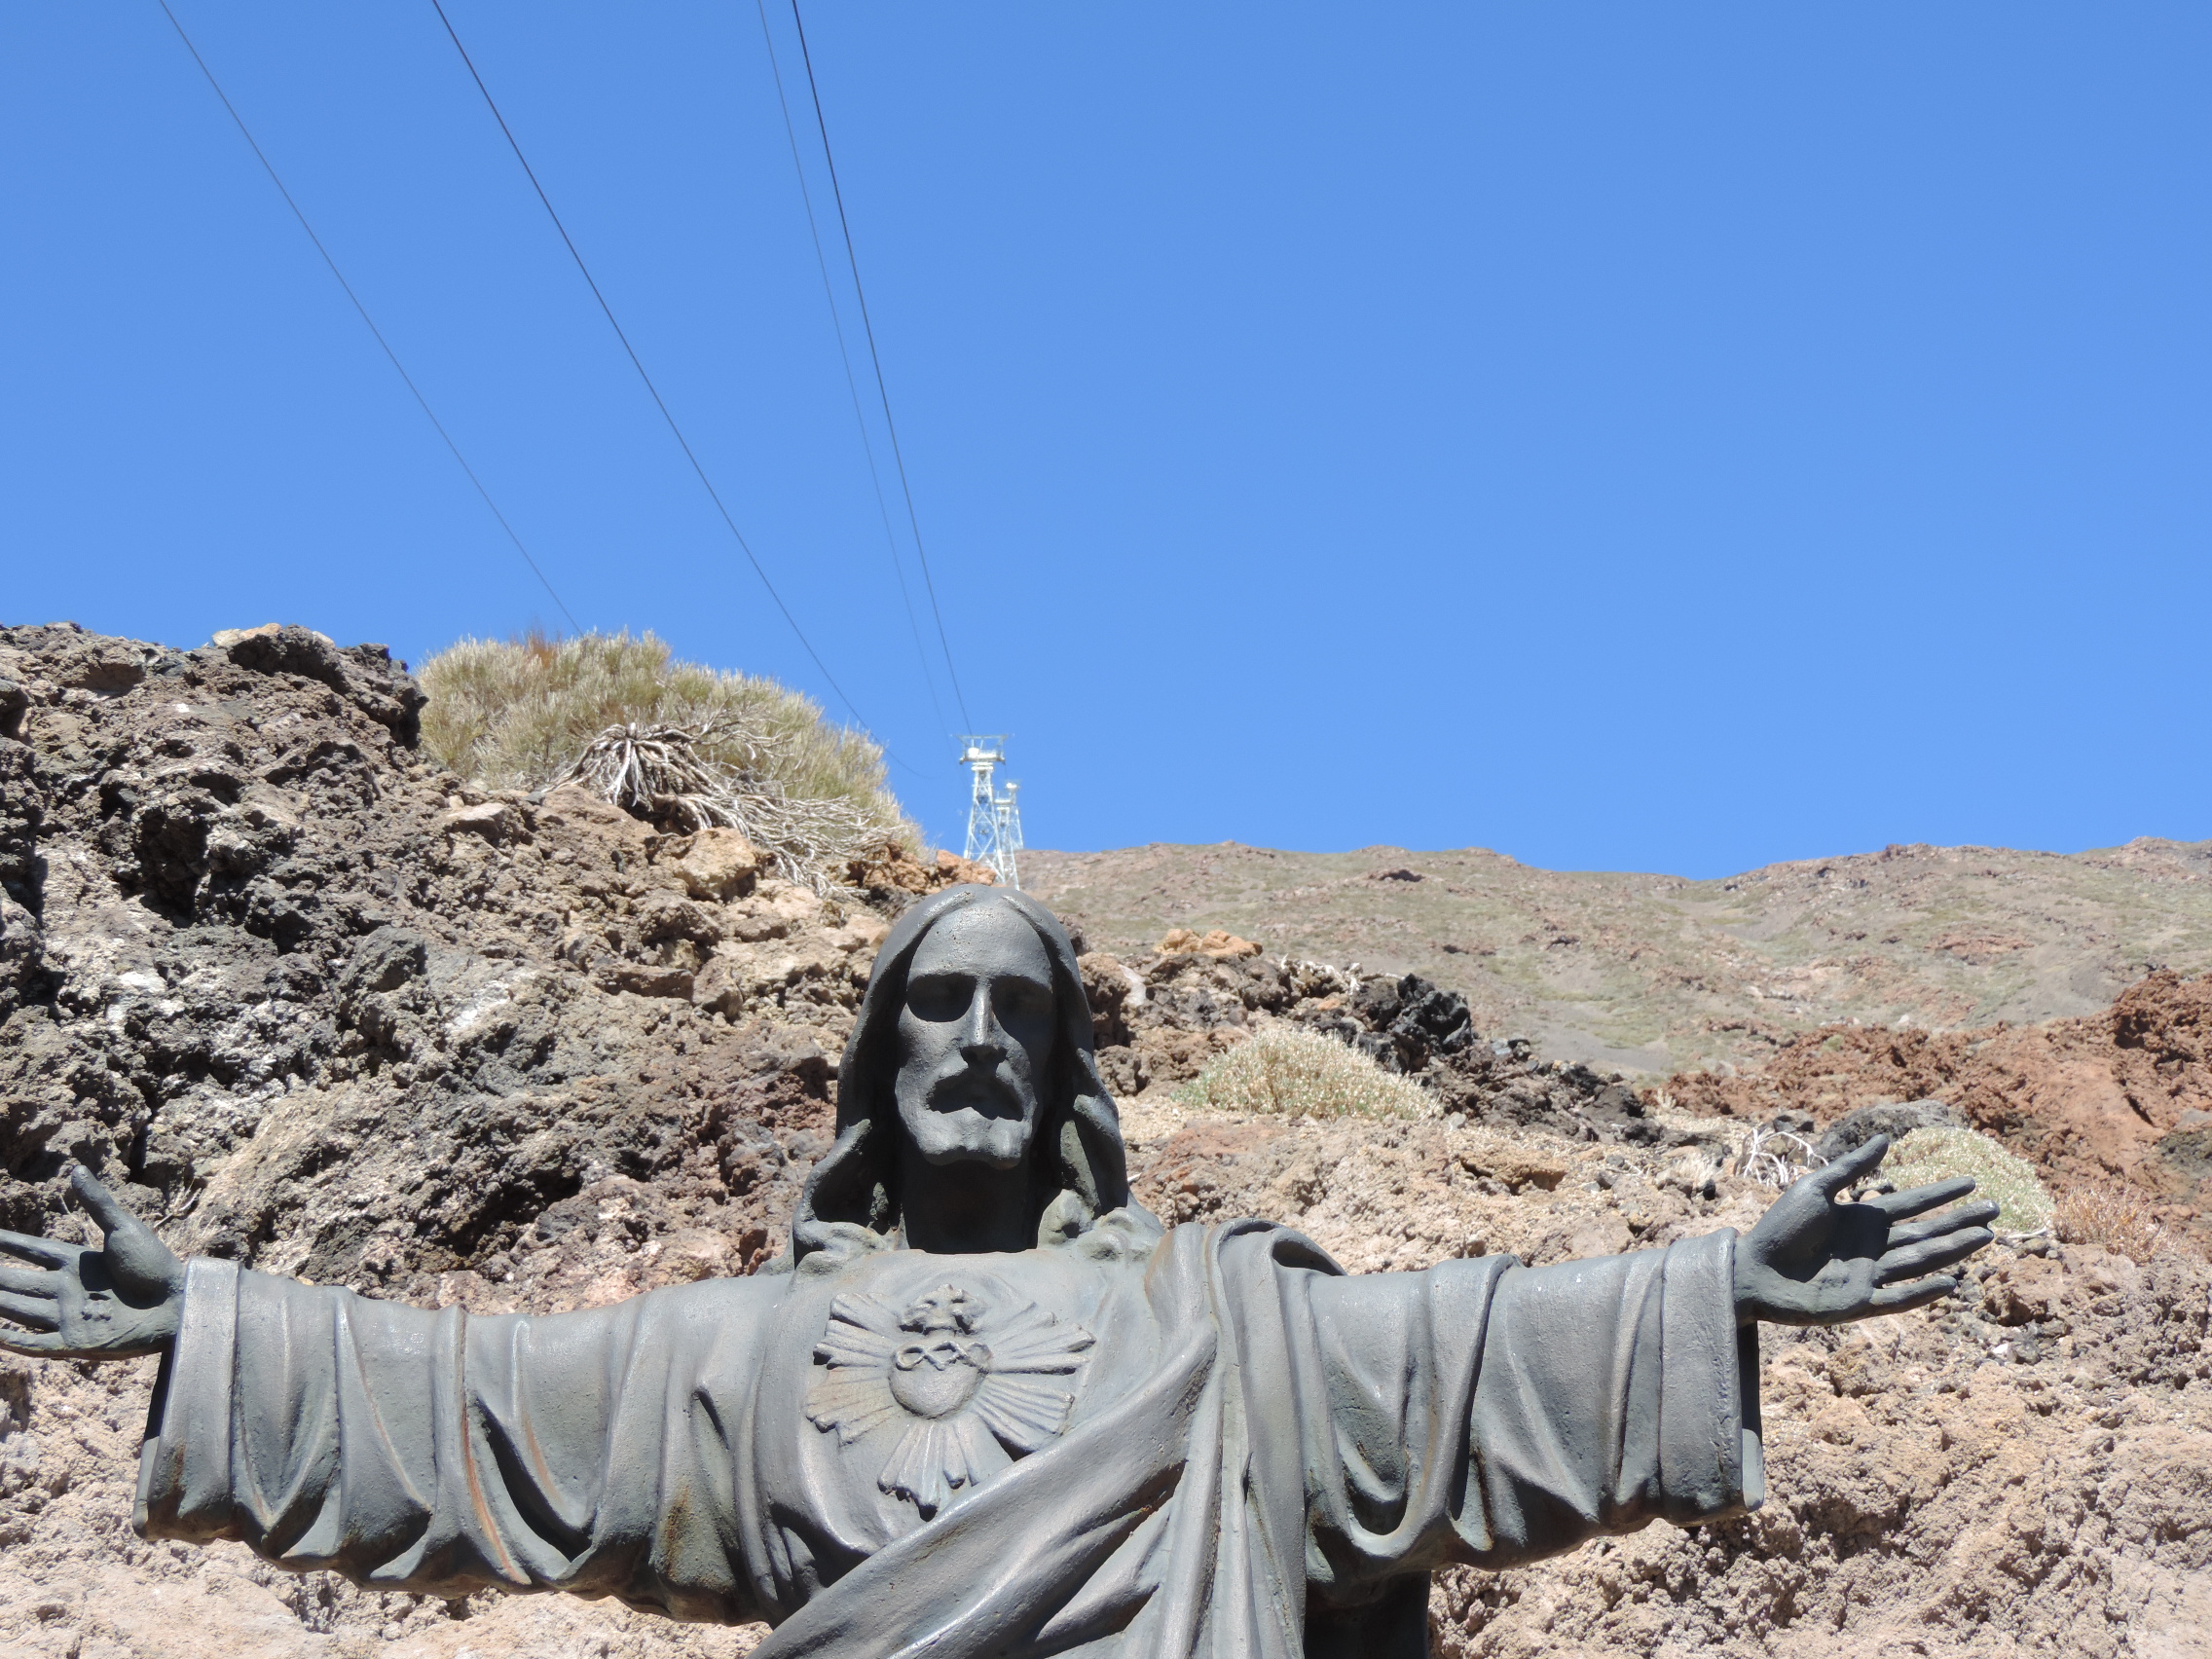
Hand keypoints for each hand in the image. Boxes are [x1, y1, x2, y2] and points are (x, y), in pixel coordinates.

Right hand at [0, 1166, 185, 1358]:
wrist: (180, 1302)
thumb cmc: (155, 1264)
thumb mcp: (123, 1228)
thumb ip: (97, 1203)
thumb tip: (75, 1169)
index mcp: (76, 1262)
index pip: (29, 1250)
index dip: (5, 1244)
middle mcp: (65, 1289)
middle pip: (15, 1282)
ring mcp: (68, 1316)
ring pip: (18, 1309)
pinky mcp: (76, 1341)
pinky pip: (35, 1343)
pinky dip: (12, 1340)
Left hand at [1734, 1134, 1996, 1326]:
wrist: (1751, 1269)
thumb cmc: (1779, 1228)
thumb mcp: (1815, 1190)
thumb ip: (1851, 1168)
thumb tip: (1886, 1139)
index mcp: (1863, 1218)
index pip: (1912, 1204)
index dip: (1941, 1194)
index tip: (1972, 1182)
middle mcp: (1873, 1247)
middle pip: (1926, 1233)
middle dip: (1960, 1222)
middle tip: (1995, 1211)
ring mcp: (1870, 1275)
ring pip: (1920, 1261)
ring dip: (1953, 1250)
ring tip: (1984, 1237)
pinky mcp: (1861, 1303)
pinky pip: (1899, 1299)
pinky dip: (1924, 1292)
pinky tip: (1952, 1282)